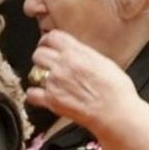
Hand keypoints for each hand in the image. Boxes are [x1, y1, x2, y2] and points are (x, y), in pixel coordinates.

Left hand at [25, 30, 141, 134]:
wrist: (115, 112)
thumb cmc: (116, 90)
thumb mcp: (104, 61)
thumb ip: (84, 55)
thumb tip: (76, 52)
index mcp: (76, 52)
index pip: (52, 37)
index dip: (48, 41)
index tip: (48, 45)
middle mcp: (62, 64)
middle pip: (39, 53)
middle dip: (42, 57)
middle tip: (47, 64)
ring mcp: (55, 82)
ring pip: (34, 71)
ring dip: (40, 75)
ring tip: (48, 80)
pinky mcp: (51, 101)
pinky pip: (31, 94)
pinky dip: (34, 95)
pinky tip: (41, 95)